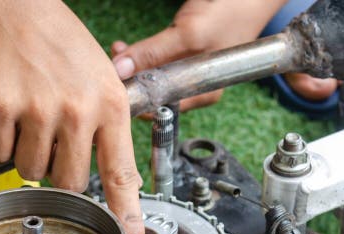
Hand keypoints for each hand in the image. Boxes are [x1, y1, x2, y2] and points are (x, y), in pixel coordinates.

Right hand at [0, 1, 144, 233]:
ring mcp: (38, 110)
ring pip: (31, 171)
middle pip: (68, 181)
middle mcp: (78, 110)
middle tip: (52, 135)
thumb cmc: (60, 46)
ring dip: (26, 153)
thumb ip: (110, 128)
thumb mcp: (102, 79)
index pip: (121, 173)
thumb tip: (121, 182)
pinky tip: (8, 109)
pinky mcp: (1, 108)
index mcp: (110, 105)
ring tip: (30, 115)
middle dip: (57, 169)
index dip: (127, 214)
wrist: (14, 10)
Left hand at [111, 0, 284, 110]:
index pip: (158, 109)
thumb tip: (119, 70)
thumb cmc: (231, 14)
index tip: (114, 87)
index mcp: (200, 94)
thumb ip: (153, 53)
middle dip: (128, 80)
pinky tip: (124, 48)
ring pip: (148, 76)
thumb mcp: (189, 34)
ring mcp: (185, 71)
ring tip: (117, 53)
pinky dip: (136, 55)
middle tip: (111, 65)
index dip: (135, 100)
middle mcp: (192, 87)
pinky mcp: (178, 55)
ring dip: (129, 65)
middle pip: (150, 92)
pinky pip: (151, 61)